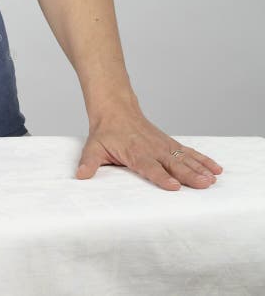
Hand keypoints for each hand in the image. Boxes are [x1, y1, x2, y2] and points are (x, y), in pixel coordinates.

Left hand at [75, 103, 223, 190]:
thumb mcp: (93, 147)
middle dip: (189, 175)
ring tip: (213, 179)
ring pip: (184, 158)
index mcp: (134, 152)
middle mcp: (152, 149)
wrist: (115, 109)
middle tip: (204, 184)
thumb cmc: (105, 132)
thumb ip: (88, 163)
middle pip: (172, 164)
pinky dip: (203, 159)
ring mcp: (163, 145)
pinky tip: (216, 168)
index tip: (174, 186)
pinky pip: (189, 152)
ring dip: (200, 168)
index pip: (149, 167)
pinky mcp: (169, 143)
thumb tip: (80, 175)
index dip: (161, 177)